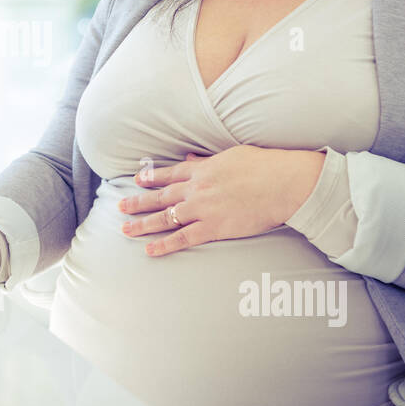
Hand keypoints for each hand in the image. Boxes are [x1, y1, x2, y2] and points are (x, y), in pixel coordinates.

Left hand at [117, 145, 324, 256]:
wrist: (283, 183)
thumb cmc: (265, 166)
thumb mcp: (232, 155)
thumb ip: (209, 159)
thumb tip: (191, 156)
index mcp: (203, 169)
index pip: (170, 174)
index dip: (152, 177)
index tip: (137, 180)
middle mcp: (197, 189)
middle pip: (161, 196)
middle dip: (139, 202)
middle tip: (121, 207)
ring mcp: (203, 209)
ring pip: (166, 217)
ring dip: (143, 224)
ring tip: (125, 229)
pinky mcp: (214, 228)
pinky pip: (183, 238)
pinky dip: (164, 244)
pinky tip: (149, 249)